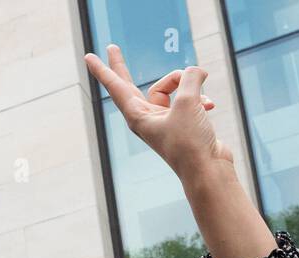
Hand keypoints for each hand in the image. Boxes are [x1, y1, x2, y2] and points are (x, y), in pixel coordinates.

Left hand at [84, 44, 231, 181]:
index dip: (103, 69)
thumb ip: (189, 79)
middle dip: (123, 66)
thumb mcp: (188, 102)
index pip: (116, 86)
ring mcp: (161, 118)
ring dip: (190, 87)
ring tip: (202, 101)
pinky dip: (200, 98)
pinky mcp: (179, 120)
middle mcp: (145, 117)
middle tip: (111, 47)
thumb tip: (195, 71)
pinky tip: (210, 106)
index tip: (89, 57)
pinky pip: (187, 97)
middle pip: (131, 84)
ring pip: (172, 86)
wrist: (206, 169)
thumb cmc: (190, 142)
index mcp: (137, 116)